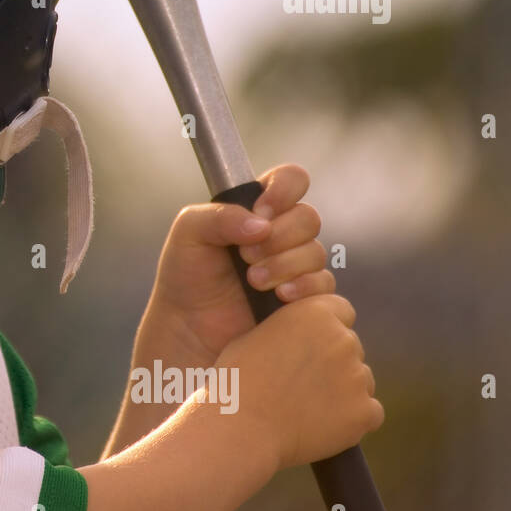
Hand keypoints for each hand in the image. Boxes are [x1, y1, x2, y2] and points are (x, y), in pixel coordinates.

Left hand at [144, 163, 333, 366]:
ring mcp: (296, 268)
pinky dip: (303, 288)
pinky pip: (325, 286)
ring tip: (253, 282)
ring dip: (283, 264)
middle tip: (245, 256)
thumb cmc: (185, 278)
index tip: (263, 210)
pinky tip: (278, 297)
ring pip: (316, 252)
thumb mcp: (189, 233)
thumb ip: (220, 216)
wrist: (188, 330)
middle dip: (278, 236)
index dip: (284, 189)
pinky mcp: (306, 301)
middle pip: (308, 217)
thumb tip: (261, 223)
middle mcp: (281, 235)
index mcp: (257, 210)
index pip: (291, 180)